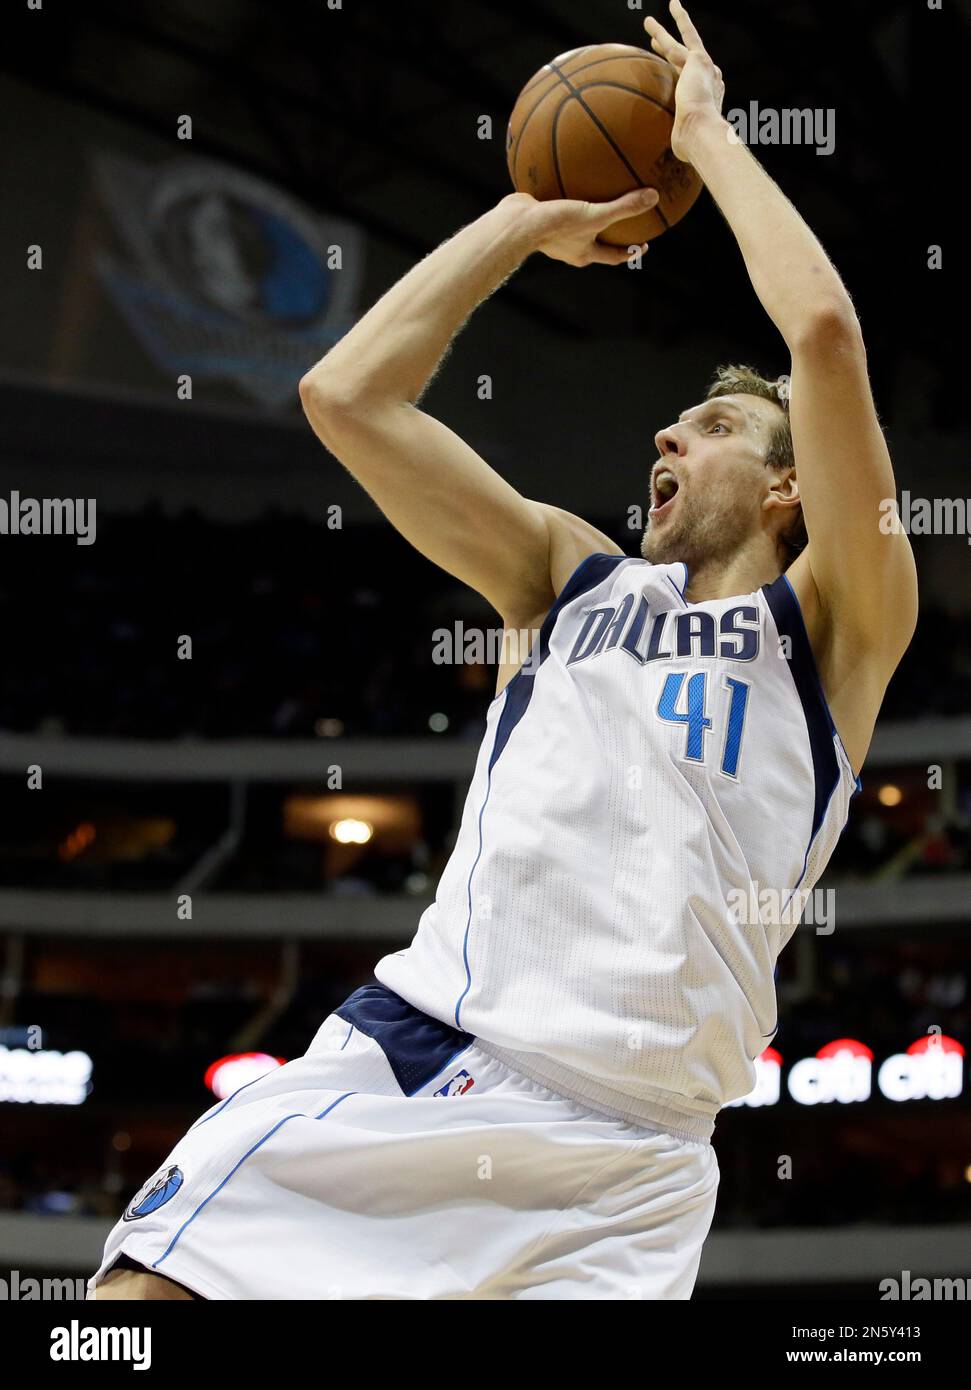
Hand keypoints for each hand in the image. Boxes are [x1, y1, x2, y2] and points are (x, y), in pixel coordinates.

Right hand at [501, 188, 659, 265]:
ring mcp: (553, 235)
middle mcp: (569, 248)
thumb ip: (623, 207)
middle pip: (595, 243)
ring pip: (576, 225)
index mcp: (584, 253)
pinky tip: (567, 174)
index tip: (643, 245)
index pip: (613, 256)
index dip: (630, 251)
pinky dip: (565, 194)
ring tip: (595, 196)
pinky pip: (557, 206)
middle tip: (623, 222)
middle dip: (608, 234)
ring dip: (586, 214)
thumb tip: (653, 197)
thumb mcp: (594, 215)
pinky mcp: (540, 218)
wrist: (515, 224)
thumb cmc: (554, 225)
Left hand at [644, 1, 724, 161]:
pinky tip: (648, 23)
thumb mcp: (684, 145)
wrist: (702, 133)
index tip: (674, 70)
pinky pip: (677, 39)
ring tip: (646, 23)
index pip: (692, 82)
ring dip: (662, 34)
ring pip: (680, 44)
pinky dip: (664, 30)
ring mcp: (705, 68)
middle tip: (656, 42)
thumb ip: (679, 145)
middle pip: (687, 59)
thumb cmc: (694, 147)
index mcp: (710, 98)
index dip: (681, 74)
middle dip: (673, 49)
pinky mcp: (697, 60)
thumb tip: (670, 163)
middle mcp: (711, 79)